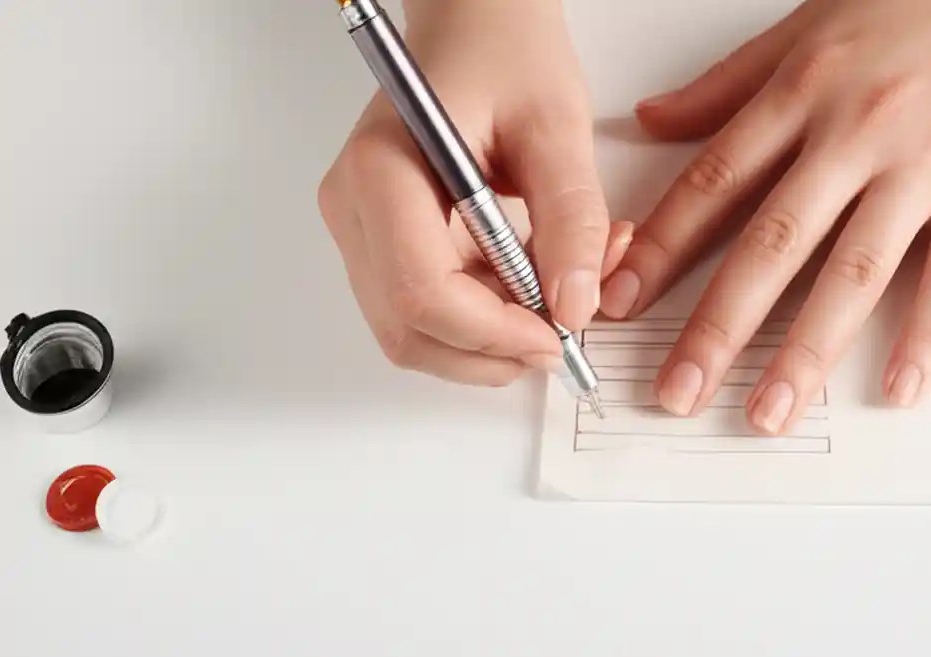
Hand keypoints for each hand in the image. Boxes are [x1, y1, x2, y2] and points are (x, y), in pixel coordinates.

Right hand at [319, 0, 627, 385]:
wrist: (477, 24)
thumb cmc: (505, 54)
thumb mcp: (557, 128)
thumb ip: (570, 219)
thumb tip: (575, 307)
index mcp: (382, 171)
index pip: (421, 291)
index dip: (494, 333)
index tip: (558, 335)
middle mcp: (355, 208)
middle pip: (411, 330)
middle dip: (492, 349)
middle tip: (564, 329)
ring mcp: (364, 232)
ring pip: (418, 334)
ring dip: (494, 338)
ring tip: (558, 290)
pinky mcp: (386, 244)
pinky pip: (430, 311)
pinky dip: (487, 318)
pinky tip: (534, 279)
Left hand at [601, 0, 930, 432]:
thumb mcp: (815, 22)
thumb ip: (731, 81)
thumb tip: (653, 121)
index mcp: (804, 89)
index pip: (713, 181)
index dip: (660, 247)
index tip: (618, 302)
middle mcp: (856, 130)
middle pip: (770, 243)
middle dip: (715, 327)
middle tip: (676, 391)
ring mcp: (926, 163)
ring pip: (853, 271)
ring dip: (805, 352)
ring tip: (768, 413)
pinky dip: (927, 337)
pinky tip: (899, 388)